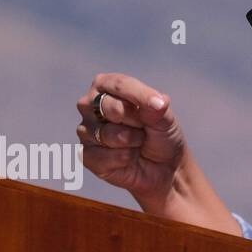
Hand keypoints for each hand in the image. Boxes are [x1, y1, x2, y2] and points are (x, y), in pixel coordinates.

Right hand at [75, 73, 188, 205]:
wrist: (164, 167)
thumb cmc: (161, 134)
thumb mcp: (165, 117)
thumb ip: (158, 107)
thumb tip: (158, 103)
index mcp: (107, 86)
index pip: (119, 84)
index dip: (141, 95)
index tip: (161, 106)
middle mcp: (90, 105)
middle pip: (111, 108)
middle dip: (136, 121)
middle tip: (144, 128)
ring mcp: (86, 130)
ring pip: (108, 134)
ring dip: (132, 141)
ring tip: (138, 142)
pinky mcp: (86, 155)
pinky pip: (104, 156)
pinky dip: (125, 158)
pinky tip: (130, 157)